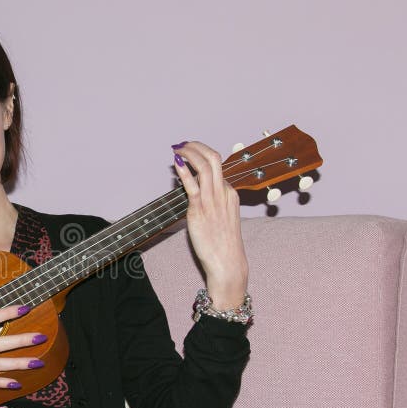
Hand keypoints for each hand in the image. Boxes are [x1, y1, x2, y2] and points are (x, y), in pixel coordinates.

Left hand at [173, 141, 248, 309]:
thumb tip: (195, 189)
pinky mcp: (200, 211)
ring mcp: (212, 201)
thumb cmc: (222, 244)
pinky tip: (177, 164)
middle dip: (196, 146)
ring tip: (176, 149)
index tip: (187, 151)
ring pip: (203, 167)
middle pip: (213, 158)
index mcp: (230, 194)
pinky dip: (184, 171)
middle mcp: (223, 193)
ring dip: (188, 153)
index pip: (217, 165)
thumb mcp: (222, 217)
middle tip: (182, 144)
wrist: (228, 263)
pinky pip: (193, 186)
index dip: (200, 155)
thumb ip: (212, 202)